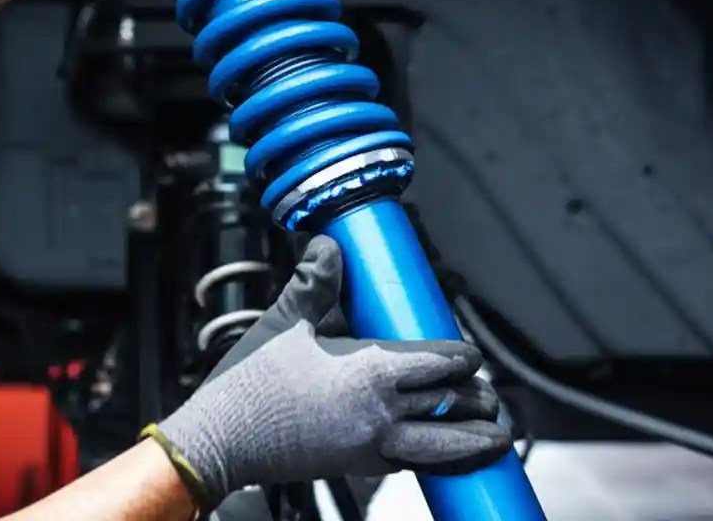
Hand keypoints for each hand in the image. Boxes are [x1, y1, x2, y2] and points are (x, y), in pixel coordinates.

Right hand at [146, 236, 513, 509]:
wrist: (218, 442)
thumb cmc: (247, 386)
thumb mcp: (283, 324)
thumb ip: (314, 283)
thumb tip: (329, 246)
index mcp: (368, 371)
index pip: (437, 363)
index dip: (461, 358)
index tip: (473, 356)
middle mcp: (379, 413)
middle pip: (450, 405)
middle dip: (476, 400)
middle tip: (491, 396)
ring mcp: (370, 445)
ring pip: (440, 447)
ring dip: (470, 441)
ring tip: (494, 437)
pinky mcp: (356, 467)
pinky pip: (411, 465)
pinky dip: (437, 461)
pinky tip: (444, 458)